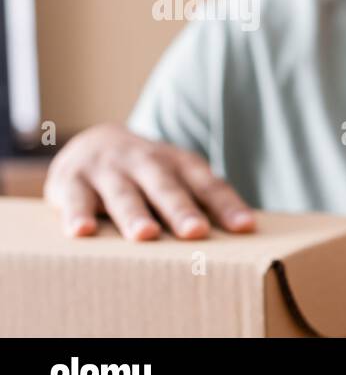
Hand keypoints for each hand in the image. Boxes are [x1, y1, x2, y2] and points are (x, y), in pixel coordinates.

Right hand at [43, 124, 255, 239]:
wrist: (96, 140)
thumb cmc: (150, 174)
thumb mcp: (179, 179)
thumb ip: (204, 202)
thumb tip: (244, 234)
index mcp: (180, 164)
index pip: (208, 185)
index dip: (226, 205)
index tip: (245, 227)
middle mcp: (146, 162)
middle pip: (167, 188)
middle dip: (181, 210)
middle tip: (195, 231)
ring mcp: (109, 169)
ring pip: (124, 194)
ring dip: (134, 214)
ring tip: (145, 234)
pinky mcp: (71, 179)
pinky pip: (74, 198)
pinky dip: (77, 213)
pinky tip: (81, 231)